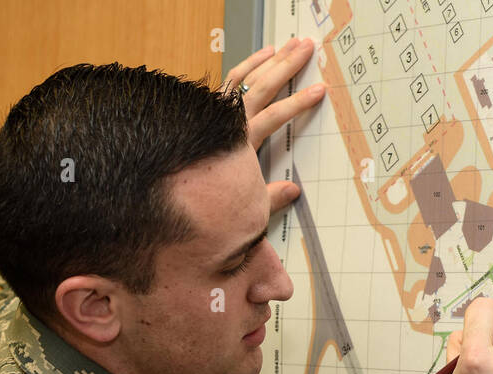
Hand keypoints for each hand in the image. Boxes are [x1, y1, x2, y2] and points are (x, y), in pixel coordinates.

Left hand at [223, 38, 326, 215]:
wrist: (175, 202)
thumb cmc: (206, 204)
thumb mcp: (248, 208)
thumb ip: (272, 196)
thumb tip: (292, 190)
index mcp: (241, 142)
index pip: (275, 115)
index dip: (298, 102)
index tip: (317, 91)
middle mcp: (228, 122)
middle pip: (261, 86)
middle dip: (286, 65)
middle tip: (305, 48)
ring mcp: (216, 114)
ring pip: (243, 78)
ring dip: (265, 60)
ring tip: (283, 46)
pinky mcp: (206, 113)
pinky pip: (226, 84)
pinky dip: (242, 69)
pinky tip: (253, 62)